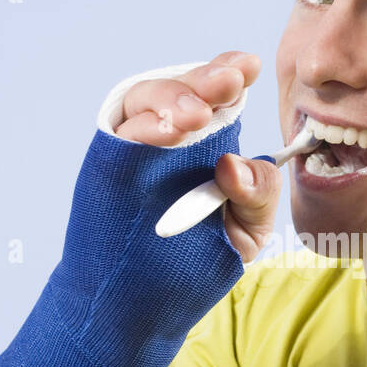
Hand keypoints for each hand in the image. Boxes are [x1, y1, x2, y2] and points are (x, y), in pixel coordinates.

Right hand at [114, 50, 281, 263]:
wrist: (152, 300)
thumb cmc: (202, 255)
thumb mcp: (250, 227)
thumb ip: (258, 194)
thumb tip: (233, 165)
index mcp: (209, 140)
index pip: (218, 95)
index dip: (230, 72)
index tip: (248, 66)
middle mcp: (172, 136)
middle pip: (181, 89)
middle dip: (205, 80)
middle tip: (229, 82)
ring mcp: (137, 149)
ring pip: (144, 102)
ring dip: (171, 100)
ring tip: (197, 116)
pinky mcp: (108, 167)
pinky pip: (118, 137)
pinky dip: (141, 129)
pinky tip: (165, 132)